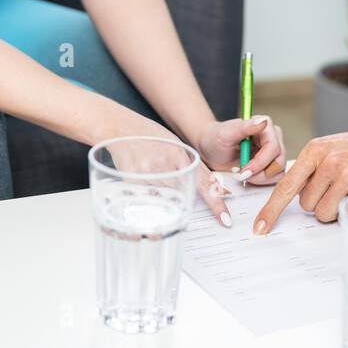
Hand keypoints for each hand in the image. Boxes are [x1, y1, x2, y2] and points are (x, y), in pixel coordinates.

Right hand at [108, 115, 236, 228]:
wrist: (121, 128)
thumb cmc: (150, 137)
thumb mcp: (175, 145)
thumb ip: (190, 165)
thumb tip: (210, 186)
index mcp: (180, 155)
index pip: (204, 184)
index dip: (216, 204)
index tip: (225, 220)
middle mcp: (167, 164)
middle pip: (183, 196)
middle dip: (183, 203)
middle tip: (181, 208)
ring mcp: (149, 173)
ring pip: (165, 199)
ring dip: (164, 200)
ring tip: (153, 182)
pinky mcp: (133, 181)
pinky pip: (147, 199)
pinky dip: (150, 198)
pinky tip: (144, 187)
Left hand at [193, 115, 286, 185]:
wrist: (212, 149)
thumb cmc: (216, 138)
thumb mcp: (226, 133)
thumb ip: (244, 127)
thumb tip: (263, 121)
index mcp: (266, 126)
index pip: (273, 148)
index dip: (260, 162)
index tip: (244, 170)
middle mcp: (274, 137)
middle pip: (279, 161)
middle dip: (260, 172)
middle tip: (242, 174)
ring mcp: (274, 152)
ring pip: (279, 171)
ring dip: (260, 178)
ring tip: (243, 173)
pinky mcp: (272, 163)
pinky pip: (275, 177)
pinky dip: (261, 180)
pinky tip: (248, 175)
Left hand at [253, 124, 347, 233]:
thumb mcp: (328, 148)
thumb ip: (309, 169)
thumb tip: (291, 195)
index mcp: (314, 151)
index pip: (286, 186)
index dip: (271, 210)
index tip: (260, 227)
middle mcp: (329, 163)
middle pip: (307, 205)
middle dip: (318, 202)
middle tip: (334, 187)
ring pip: (325, 214)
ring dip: (334, 210)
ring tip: (347, 191)